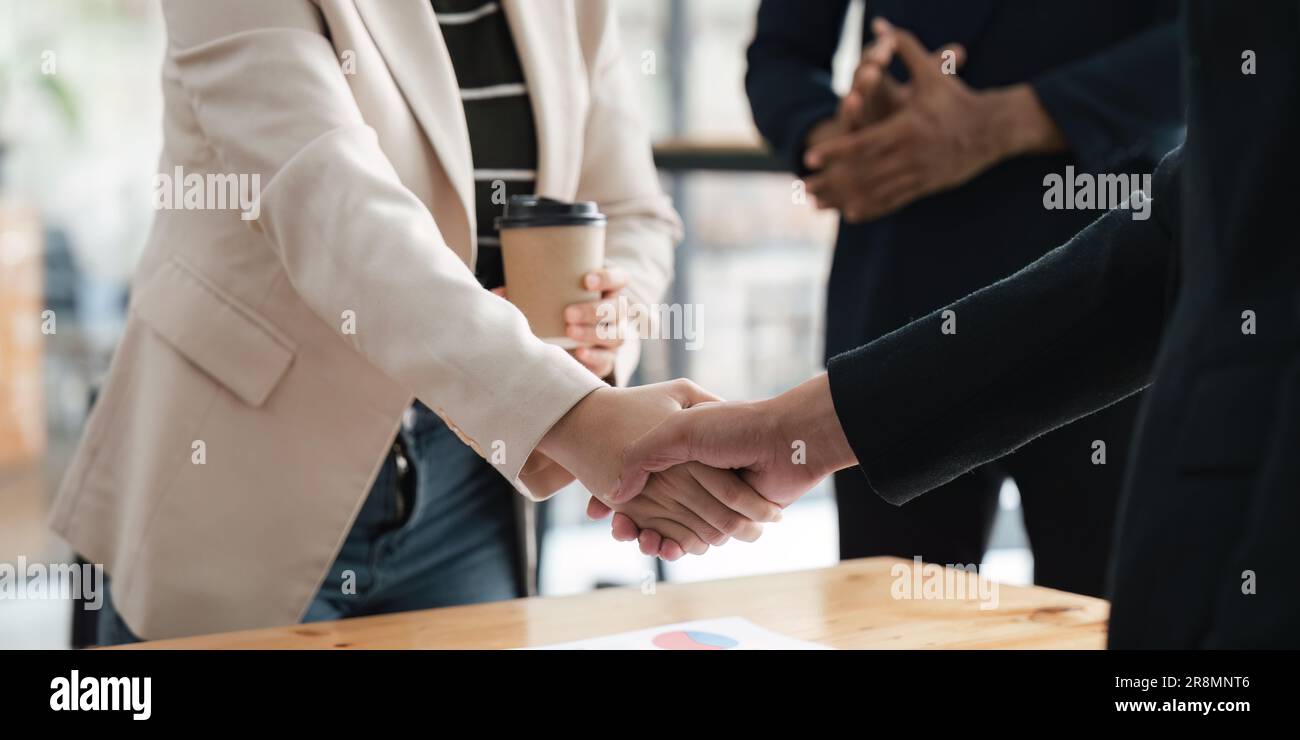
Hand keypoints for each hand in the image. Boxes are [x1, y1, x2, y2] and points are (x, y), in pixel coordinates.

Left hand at [494, 270, 628, 379]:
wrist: (570, 338)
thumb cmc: (560, 307)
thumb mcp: (551, 295)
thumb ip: (528, 291)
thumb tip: (499, 293)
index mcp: (607, 290)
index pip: (619, 279)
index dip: (607, 278)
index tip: (586, 280)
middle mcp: (616, 314)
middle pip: (617, 309)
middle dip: (593, 310)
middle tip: (567, 314)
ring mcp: (615, 337)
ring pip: (616, 335)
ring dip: (593, 334)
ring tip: (570, 333)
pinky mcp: (607, 359)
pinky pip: (608, 361)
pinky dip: (595, 358)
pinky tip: (580, 355)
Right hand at [535, 380, 783, 558]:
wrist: (785, 442)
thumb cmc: (733, 427)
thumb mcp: (678, 428)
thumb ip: (642, 455)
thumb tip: (614, 493)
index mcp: (677, 453)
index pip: (637, 481)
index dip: (616, 498)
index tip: (599, 512)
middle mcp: (693, 475)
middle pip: (650, 507)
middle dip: (631, 522)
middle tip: (619, 530)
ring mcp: (711, 498)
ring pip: (671, 526)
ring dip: (653, 538)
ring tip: (642, 540)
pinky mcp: (730, 519)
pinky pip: (699, 539)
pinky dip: (679, 546)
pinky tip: (665, 546)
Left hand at [805, 18, 984, 221]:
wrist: (994, 130)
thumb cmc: (957, 99)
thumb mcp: (931, 73)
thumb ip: (904, 48)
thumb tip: (881, 24)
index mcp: (908, 128)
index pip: (863, 143)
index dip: (834, 151)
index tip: (808, 157)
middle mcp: (911, 155)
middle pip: (863, 173)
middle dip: (830, 181)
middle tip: (803, 187)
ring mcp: (918, 175)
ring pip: (875, 192)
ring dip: (844, 199)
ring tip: (817, 204)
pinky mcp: (925, 187)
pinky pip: (893, 202)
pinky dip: (870, 209)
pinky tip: (850, 214)